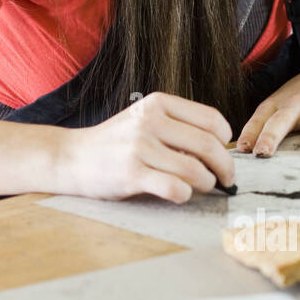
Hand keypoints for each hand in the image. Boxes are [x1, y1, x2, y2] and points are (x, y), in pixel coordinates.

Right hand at [62, 92, 234, 202]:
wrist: (72, 157)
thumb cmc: (116, 143)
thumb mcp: (145, 120)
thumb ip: (178, 127)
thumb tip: (220, 150)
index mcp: (158, 104)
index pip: (211, 120)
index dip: (225, 140)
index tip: (224, 153)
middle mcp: (150, 122)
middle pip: (208, 146)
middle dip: (225, 167)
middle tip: (227, 179)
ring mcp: (140, 148)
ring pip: (194, 170)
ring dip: (206, 183)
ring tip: (202, 187)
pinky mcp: (131, 174)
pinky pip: (175, 188)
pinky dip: (185, 195)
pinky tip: (180, 194)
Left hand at [236, 59, 299, 157]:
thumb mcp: (282, 105)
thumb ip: (265, 125)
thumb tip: (243, 151)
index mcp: (279, 103)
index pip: (261, 118)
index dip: (250, 133)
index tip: (242, 150)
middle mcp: (298, 102)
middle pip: (282, 120)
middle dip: (271, 136)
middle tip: (263, 153)